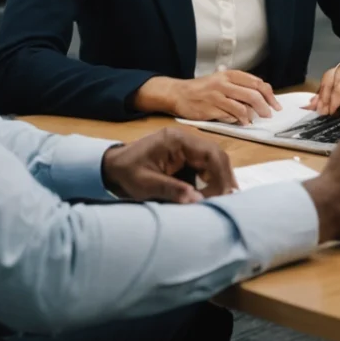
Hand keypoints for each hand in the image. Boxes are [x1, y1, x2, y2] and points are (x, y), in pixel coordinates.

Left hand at [100, 127, 236, 202]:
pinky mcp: (184, 156)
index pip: (211, 153)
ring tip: (222, 199)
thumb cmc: (126, 173)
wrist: (111, 168)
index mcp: (177, 140)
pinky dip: (210, 180)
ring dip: (219, 180)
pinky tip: (211, 194)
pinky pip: (205, 166)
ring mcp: (186, 147)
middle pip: (216, 156)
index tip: (224, 195)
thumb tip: (198, 201)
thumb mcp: (146, 184)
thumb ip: (172, 190)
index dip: (221, 174)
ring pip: (213, 161)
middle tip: (228, 200)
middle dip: (224, 178)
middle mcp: (185, 139)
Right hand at [132, 70, 277, 124]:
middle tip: (268, 115)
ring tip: (252, 121)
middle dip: (264, 107)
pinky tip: (239, 123)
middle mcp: (224, 83)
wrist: (178, 93)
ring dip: (251, 116)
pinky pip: (229, 116)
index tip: (276, 105)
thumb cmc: (203, 88)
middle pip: (252, 95)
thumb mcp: (222, 81)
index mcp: (230, 75)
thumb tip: (262, 97)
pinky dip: (237, 121)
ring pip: (242, 107)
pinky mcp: (209, 109)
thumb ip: (240, 86)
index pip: (256, 82)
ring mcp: (216, 96)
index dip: (269, 95)